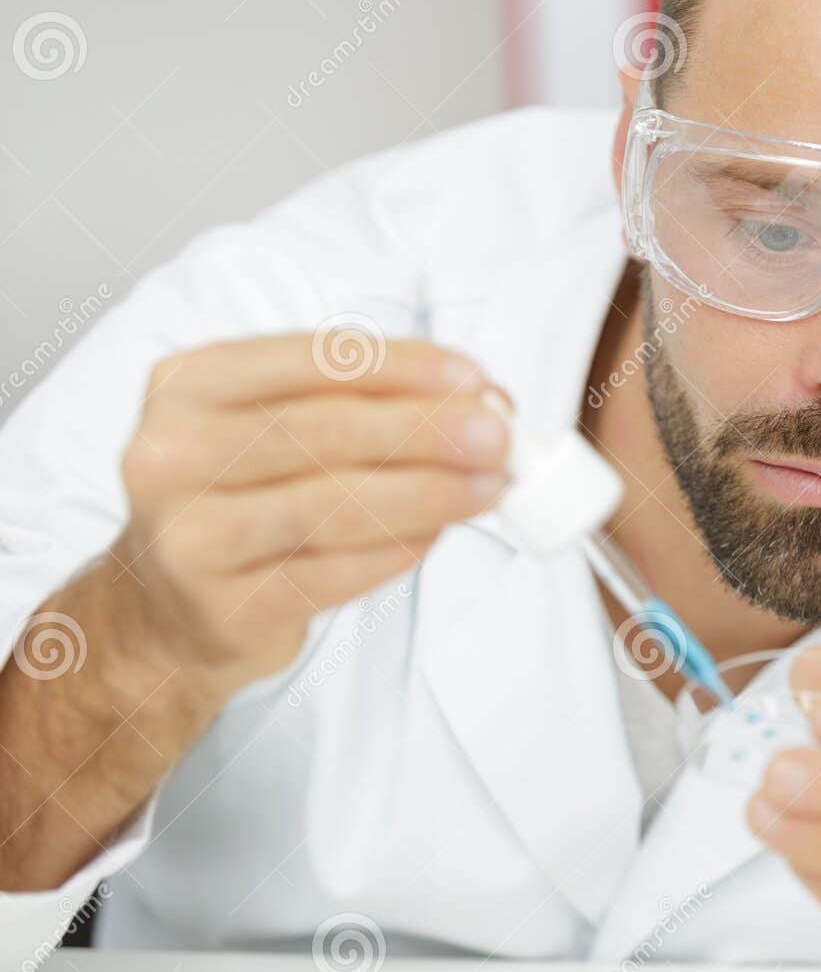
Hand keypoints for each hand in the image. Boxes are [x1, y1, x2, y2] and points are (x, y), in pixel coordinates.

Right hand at [114, 332, 509, 700]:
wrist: (171, 609)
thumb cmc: (249, 498)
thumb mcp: (283, 432)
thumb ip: (370, 407)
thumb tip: (485, 404)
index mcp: (190, 387)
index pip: (309, 361)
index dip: (401, 367)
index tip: (475, 379)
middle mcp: (172, 455)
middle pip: (321, 432)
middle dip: (424, 431)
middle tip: (498, 438)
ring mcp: (189, 536)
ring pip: (328, 506)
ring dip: (426, 494)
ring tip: (491, 488)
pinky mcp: (223, 606)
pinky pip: (329, 574)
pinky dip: (394, 551)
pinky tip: (437, 536)